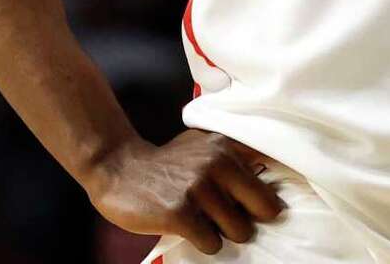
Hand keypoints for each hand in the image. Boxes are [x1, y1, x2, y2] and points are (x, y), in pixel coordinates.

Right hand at [82, 130, 284, 253]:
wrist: (119, 168)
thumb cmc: (166, 163)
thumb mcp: (203, 146)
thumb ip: (235, 157)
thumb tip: (270, 181)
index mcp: (226, 148)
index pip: (269, 182)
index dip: (267, 202)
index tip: (259, 211)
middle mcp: (217, 164)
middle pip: (262, 210)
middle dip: (248, 221)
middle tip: (228, 220)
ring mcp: (198, 188)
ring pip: (239, 231)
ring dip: (223, 233)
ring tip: (205, 223)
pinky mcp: (179, 213)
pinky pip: (212, 243)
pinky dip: (205, 243)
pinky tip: (190, 231)